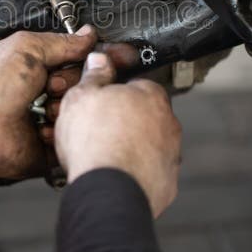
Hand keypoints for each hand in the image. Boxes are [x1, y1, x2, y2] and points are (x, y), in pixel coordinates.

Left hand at [0, 26, 96, 183]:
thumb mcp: (27, 48)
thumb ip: (61, 41)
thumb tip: (87, 35)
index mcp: (32, 66)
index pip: (73, 58)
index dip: (80, 59)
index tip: (82, 59)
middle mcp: (39, 91)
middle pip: (80, 84)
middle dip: (69, 84)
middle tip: (50, 85)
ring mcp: (43, 119)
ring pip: (78, 111)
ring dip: (64, 108)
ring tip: (45, 109)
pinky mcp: (47, 145)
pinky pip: (71, 138)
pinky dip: (61, 132)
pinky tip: (42, 128)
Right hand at [54, 52, 181, 217]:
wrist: (107, 191)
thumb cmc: (95, 142)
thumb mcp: (82, 96)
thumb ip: (94, 75)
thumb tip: (99, 60)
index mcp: (150, 95)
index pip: (137, 84)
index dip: (116, 92)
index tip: (102, 100)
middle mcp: (167, 123)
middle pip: (145, 115)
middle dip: (125, 120)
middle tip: (99, 128)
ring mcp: (170, 154)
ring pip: (149, 145)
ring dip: (131, 147)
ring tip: (103, 155)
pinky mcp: (165, 183)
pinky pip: (149, 172)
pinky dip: (134, 173)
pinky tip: (113, 174)